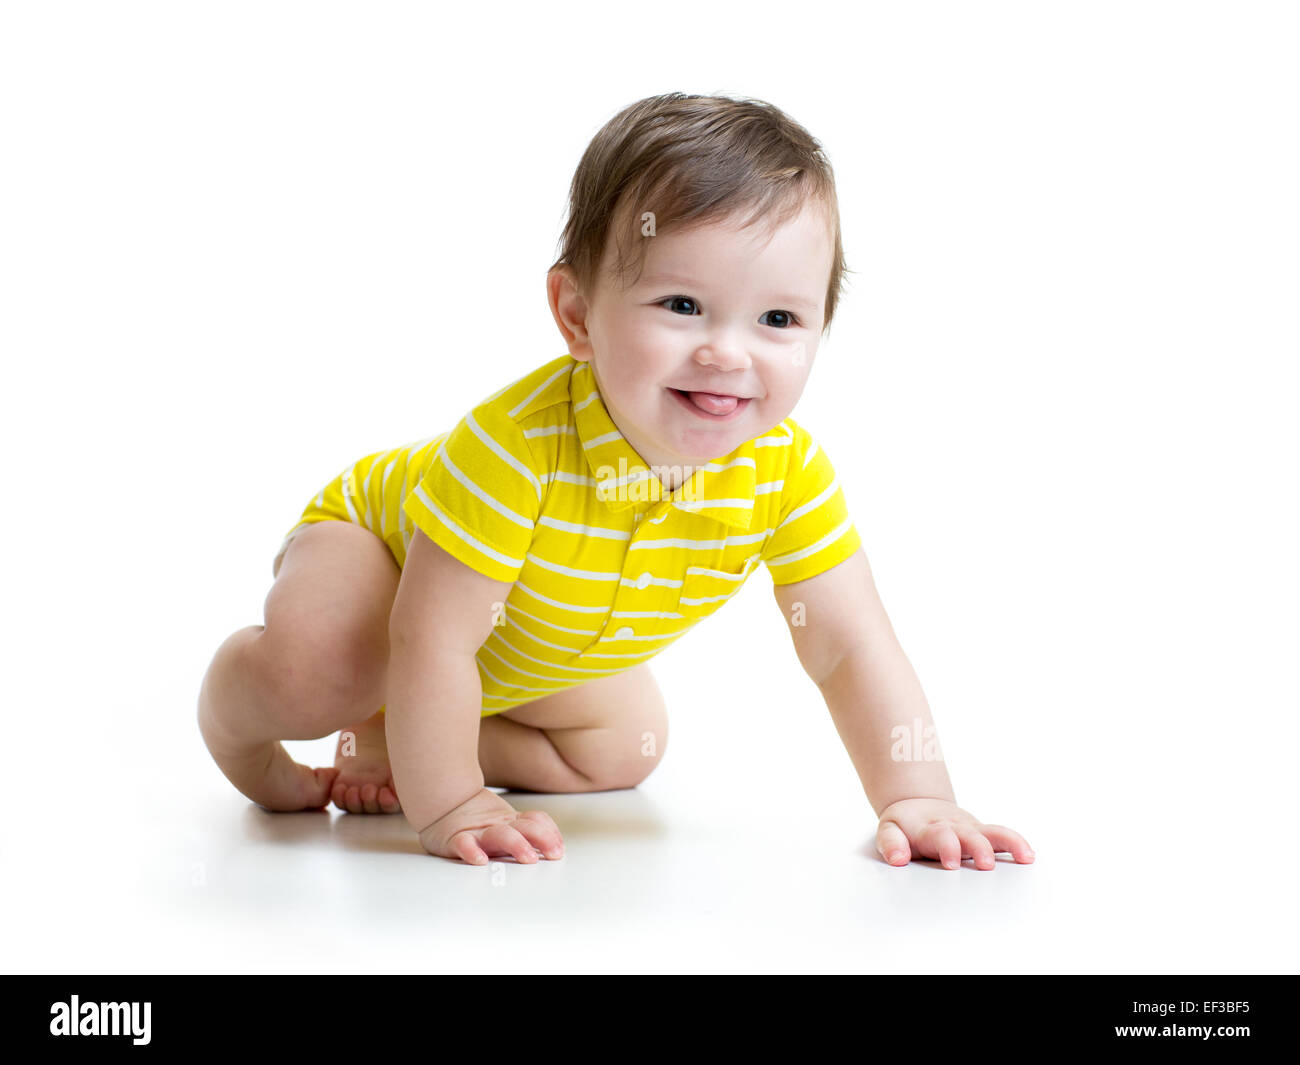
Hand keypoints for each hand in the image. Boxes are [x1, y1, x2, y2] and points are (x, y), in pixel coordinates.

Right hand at [417, 787, 564, 864]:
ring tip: (528, 858)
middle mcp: (498, 826)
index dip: (551, 833)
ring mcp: (478, 832)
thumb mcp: (504, 822)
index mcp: (511, 822)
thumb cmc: (475, 820)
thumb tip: (556, 847)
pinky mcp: (456, 840)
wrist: (441, 802)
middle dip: (543, 839)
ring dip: (517, 845)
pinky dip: (472, 851)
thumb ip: (527, 830)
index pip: (536, 821)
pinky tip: (480, 860)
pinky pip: (465, 845)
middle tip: (554, 854)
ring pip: (501, 836)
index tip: (560, 850)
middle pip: (525, 828)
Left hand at [875, 797, 1033, 869]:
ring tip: (1025, 857)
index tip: (952, 863)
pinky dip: (1016, 843)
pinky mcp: (981, 832)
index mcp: (929, 829)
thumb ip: (891, 845)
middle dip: (979, 849)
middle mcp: (953, 827)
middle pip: (969, 835)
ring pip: (992, 833)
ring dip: (1008, 843)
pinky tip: (1029, 856)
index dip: (947, 847)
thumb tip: (897, 859)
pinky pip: (1001, 835)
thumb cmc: (904, 825)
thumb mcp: (889, 831)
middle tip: (986, 865)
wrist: (916, 803)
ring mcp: (970, 829)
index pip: (939, 836)